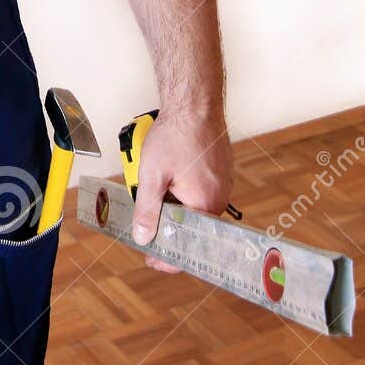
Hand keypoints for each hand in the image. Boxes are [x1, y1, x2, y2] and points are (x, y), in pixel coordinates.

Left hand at [130, 110, 234, 273]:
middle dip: (169, 231)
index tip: (151, 259)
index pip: (190, 245)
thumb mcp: (152, 176)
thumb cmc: (176, 135)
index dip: (169, 256)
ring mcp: (221, 186)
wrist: (194, 104)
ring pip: (195, 210)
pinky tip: (168, 186)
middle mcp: (219, 199)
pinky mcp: (219, 174)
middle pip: (192, 229)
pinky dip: (183, 195)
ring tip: (153, 204)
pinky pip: (200, 194)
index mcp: (205, 205)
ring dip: (174, 211)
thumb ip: (147, 210)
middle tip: (146, 232)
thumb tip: (143, 237)